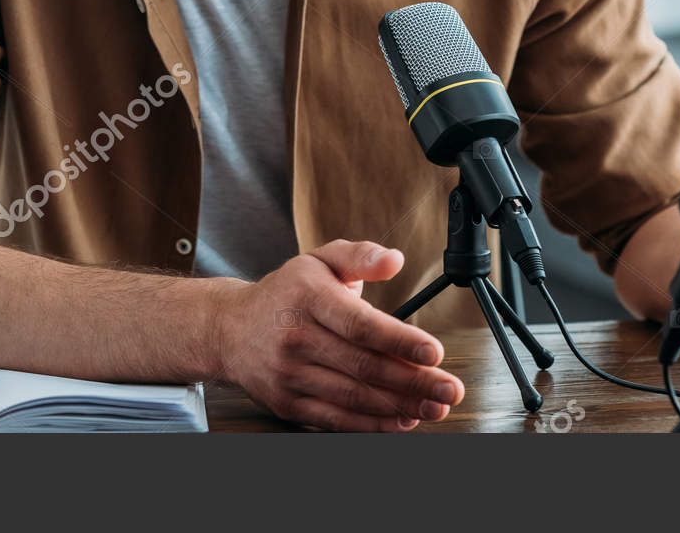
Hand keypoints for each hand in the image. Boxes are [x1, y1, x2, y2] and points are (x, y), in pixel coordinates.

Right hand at [211, 239, 464, 431]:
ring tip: (435, 406)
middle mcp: (296, 338)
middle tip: (449, 389)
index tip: (434, 352)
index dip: (399, 341)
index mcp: (307, 296)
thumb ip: (360, 255)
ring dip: (400, 406)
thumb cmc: (287, 292)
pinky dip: (372, 424)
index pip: (359, 324)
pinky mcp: (288, 404)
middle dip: (413, 382)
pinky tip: (402, 420)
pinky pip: (336, 419)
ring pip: (353, 396)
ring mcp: (289, 375)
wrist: (230, 330)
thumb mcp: (320, 259)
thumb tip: (395, 260)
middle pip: (363, 366)